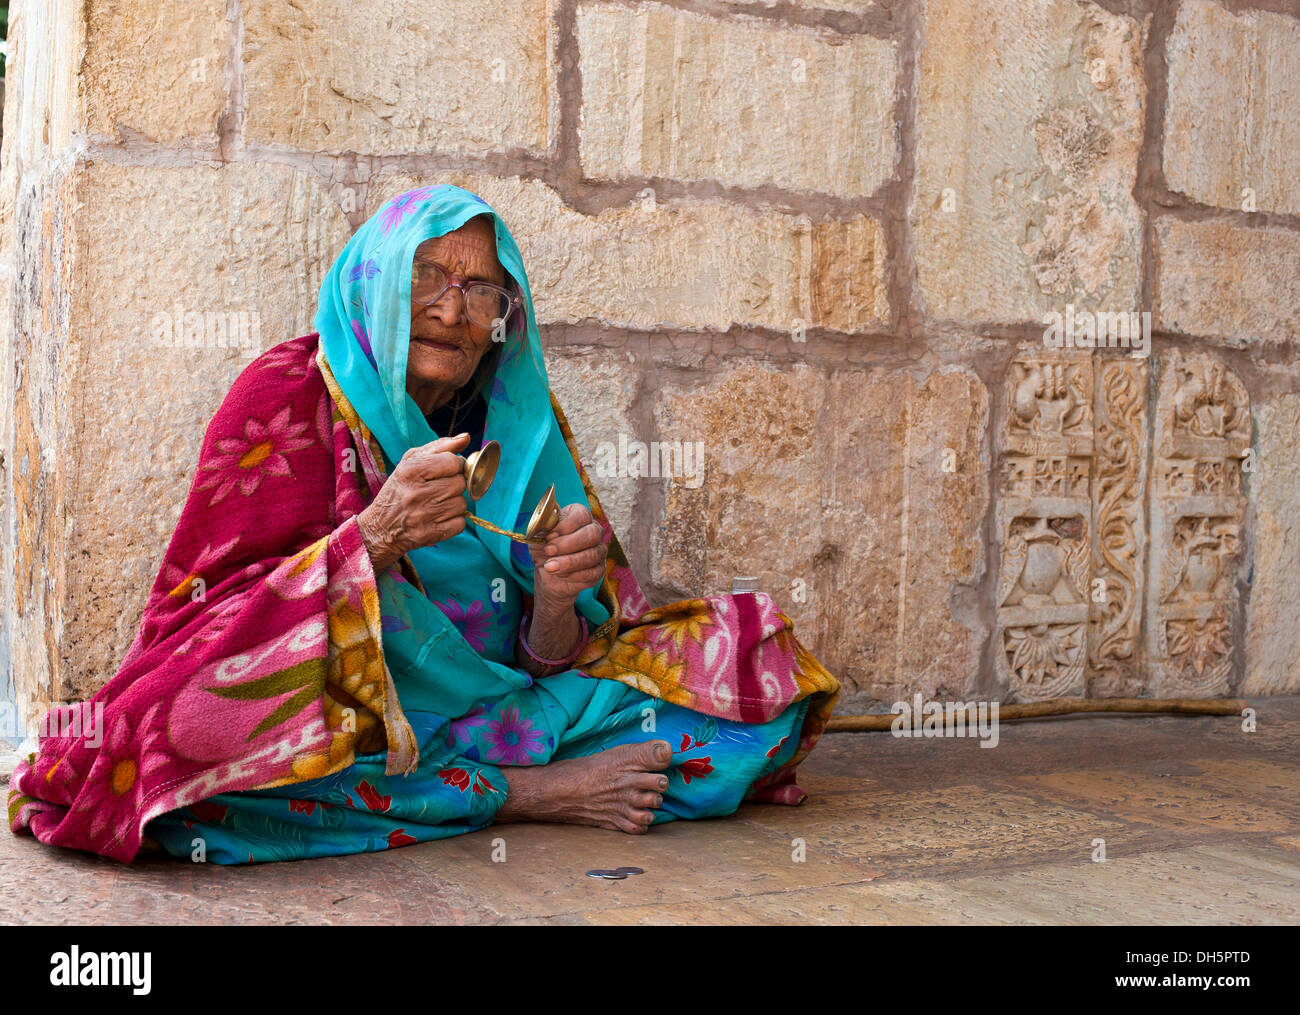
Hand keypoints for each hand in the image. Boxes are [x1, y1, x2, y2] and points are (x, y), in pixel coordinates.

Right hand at [357, 432, 470, 571]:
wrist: (380, 527)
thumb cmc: (399, 489)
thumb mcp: (411, 462)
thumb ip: (440, 447)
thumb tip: (466, 437)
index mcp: (410, 470)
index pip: (452, 462)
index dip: (454, 465)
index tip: (447, 470)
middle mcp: (415, 493)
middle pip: (459, 483)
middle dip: (454, 484)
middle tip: (440, 488)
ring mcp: (422, 516)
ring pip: (462, 504)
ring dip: (454, 503)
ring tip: (437, 503)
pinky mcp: (429, 534)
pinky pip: (460, 523)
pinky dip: (454, 520)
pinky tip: (439, 517)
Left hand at [528, 503, 607, 610]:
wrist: (546, 572)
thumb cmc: (544, 549)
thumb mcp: (539, 538)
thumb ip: (543, 532)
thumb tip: (548, 532)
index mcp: (579, 516)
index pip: (582, 515)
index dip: (567, 525)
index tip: (549, 536)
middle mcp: (593, 531)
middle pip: (592, 534)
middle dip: (568, 544)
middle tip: (549, 551)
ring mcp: (598, 551)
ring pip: (592, 555)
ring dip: (568, 562)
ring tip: (549, 566)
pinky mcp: (599, 570)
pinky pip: (592, 573)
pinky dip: (574, 575)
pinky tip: (560, 574)